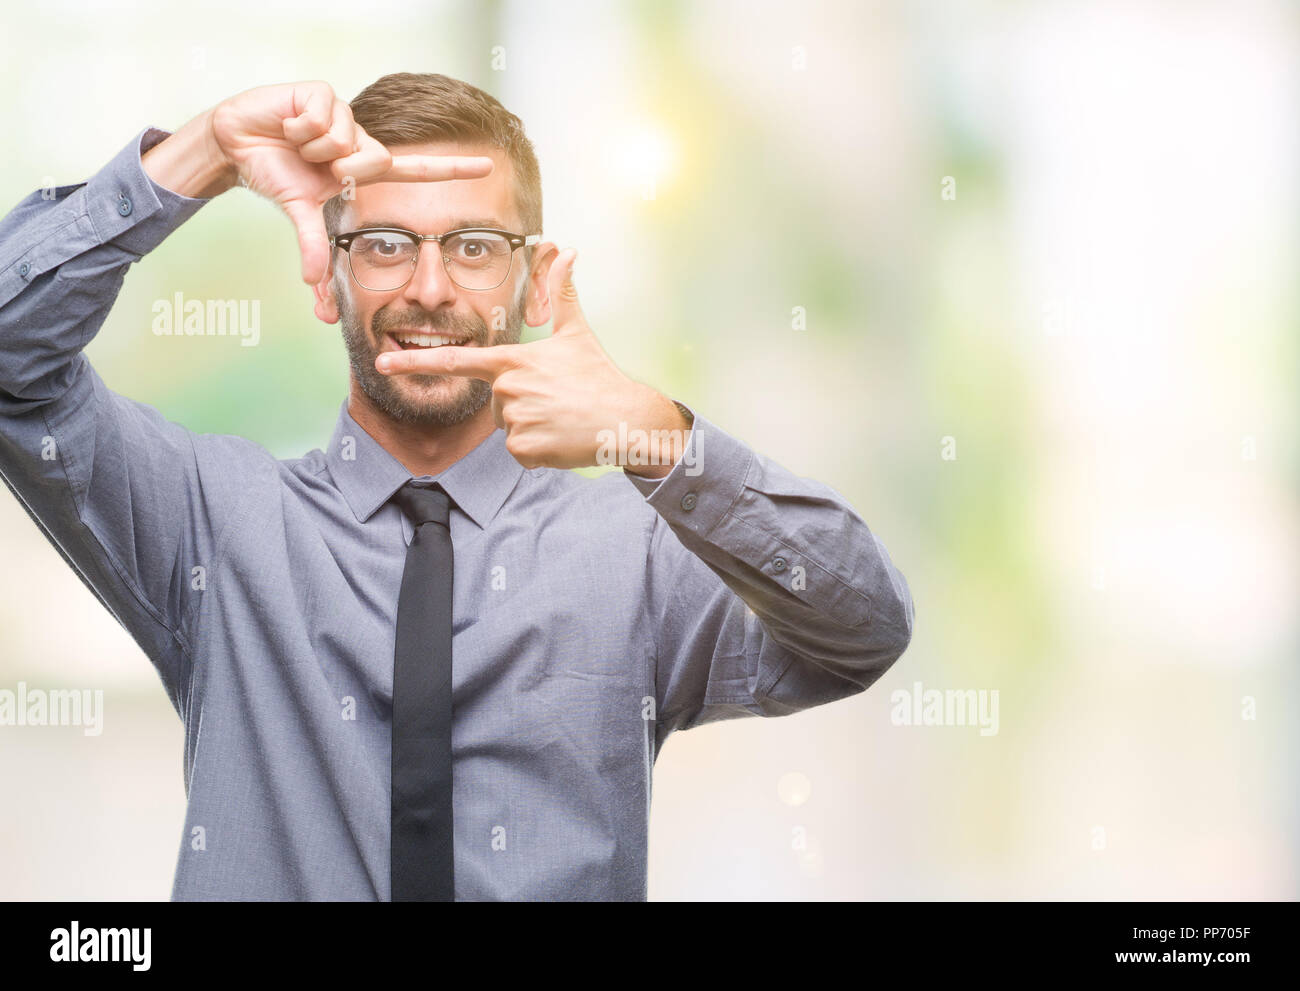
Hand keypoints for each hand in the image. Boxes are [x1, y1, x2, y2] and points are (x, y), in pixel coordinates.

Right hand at [208, 81, 493, 284]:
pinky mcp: (322, 93)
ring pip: (346, 138)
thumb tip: (312, 283)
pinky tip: (287, 123)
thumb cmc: (274, 172)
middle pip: (378, 159)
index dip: (453, 168)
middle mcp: (361, 140)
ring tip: (296, 143)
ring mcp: (344, 114)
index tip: (489, 166)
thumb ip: (313, 246)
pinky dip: (298, 127)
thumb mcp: (298, 211)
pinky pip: (321, 117)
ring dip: (313, 147)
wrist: (236, 141)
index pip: (417, 170)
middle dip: (341, 167)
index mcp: (364, 167)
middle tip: (313, 163)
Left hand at [374, 249, 690, 475]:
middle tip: (555, 400)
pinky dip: (539, 451)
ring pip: (508, 429)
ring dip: (532, 428)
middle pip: (495, 402)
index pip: (456, 360)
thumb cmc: (599, 375)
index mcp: (512, 360)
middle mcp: (508, 389)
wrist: (626, 418)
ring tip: (561, 418)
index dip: (415, 360)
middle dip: (521, 405)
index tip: (384, 362)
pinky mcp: (526, 449)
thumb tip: (567, 249)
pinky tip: (562, 438)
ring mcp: (516, 420)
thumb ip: (562, 292)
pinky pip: (520, 453)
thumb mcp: (577, 332)